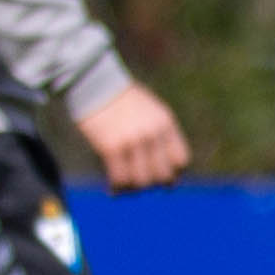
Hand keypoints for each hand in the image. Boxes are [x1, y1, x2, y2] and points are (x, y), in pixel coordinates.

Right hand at [75, 81, 189, 191]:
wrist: (93, 83)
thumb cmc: (120, 97)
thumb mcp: (150, 109)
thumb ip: (158, 132)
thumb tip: (160, 161)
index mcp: (166, 123)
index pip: (181, 160)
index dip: (173, 173)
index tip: (162, 179)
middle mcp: (153, 134)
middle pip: (162, 175)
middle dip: (153, 184)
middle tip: (142, 187)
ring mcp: (133, 142)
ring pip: (141, 181)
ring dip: (134, 189)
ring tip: (126, 190)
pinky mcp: (111, 147)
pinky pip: (119, 178)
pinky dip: (117, 188)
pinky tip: (112, 191)